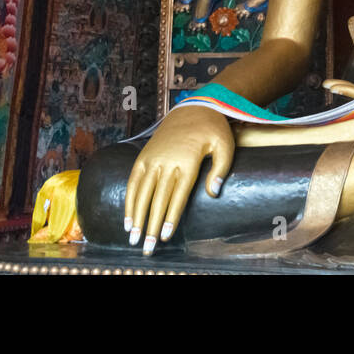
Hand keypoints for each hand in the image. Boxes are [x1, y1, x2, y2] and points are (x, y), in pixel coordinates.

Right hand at [124, 103, 232, 254]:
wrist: (194, 107)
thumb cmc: (213, 129)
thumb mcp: (225, 145)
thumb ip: (220, 170)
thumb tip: (213, 194)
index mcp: (188, 160)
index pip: (177, 195)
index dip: (170, 216)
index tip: (165, 235)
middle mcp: (167, 160)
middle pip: (157, 198)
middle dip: (151, 224)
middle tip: (147, 246)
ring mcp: (153, 158)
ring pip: (142, 191)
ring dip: (137, 216)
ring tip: (133, 237)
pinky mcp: (143, 156)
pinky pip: (133, 180)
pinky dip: (129, 200)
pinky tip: (128, 218)